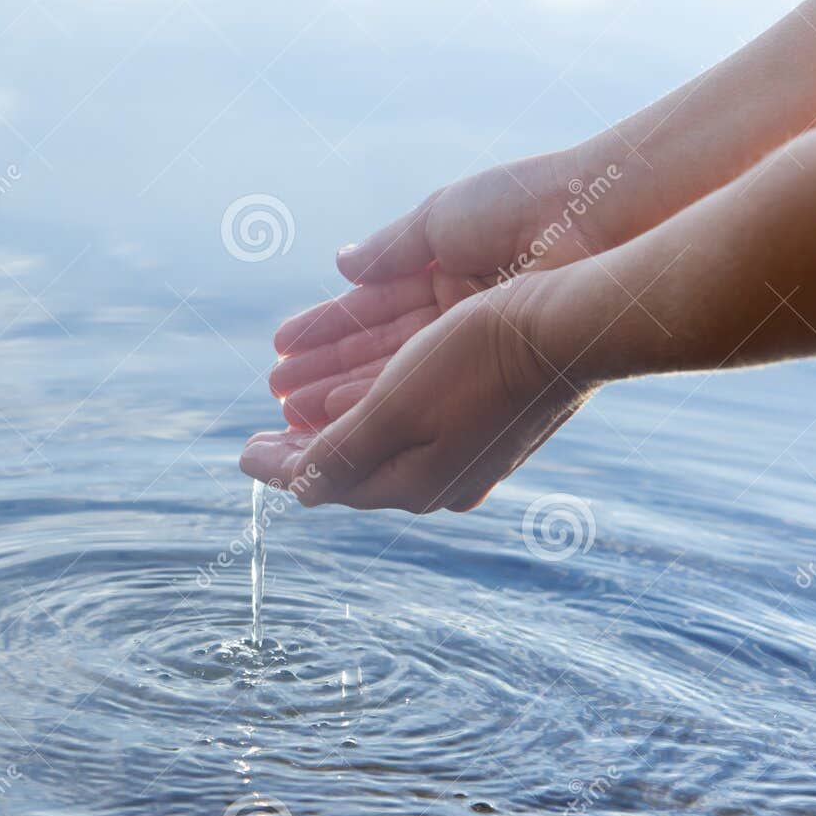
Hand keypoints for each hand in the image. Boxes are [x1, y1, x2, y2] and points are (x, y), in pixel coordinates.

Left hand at [242, 276, 589, 511]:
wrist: (574, 324)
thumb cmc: (476, 362)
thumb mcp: (392, 410)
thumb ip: (337, 454)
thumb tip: (290, 490)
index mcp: (418, 485)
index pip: (329, 481)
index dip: (281, 465)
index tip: (242, 452)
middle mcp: (445, 477)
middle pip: (356, 464)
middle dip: (305, 446)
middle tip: (263, 435)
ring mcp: (470, 448)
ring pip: (383, 435)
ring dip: (335, 418)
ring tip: (298, 403)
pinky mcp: (489, 414)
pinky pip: (413, 415)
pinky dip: (375, 401)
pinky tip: (364, 386)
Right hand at [268, 147, 624, 428]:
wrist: (597, 222)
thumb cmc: (526, 208)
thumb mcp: (440, 222)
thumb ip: (389, 250)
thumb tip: (342, 267)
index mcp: (453, 273)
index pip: (375, 311)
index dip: (328, 331)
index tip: (283, 349)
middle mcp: (464, 321)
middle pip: (380, 356)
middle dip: (325, 375)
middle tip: (277, 396)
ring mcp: (478, 352)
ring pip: (392, 381)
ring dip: (336, 396)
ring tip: (286, 410)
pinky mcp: (491, 376)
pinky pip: (417, 396)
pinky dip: (369, 402)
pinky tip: (326, 412)